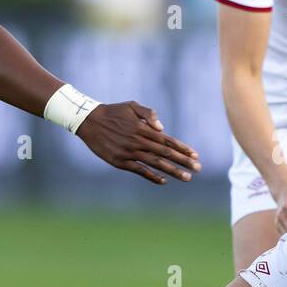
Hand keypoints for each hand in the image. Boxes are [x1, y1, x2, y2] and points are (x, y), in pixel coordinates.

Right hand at [77, 101, 200, 184]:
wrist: (88, 121)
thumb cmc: (113, 111)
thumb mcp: (131, 106)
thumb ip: (148, 114)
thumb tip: (162, 128)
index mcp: (143, 128)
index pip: (168, 140)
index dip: (183, 148)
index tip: (195, 155)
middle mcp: (138, 141)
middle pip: (165, 153)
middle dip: (183, 161)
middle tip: (198, 169)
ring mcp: (129, 152)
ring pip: (155, 163)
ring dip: (172, 171)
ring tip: (187, 177)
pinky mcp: (120, 162)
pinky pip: (140, 170)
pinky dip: (153, 176)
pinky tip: (164, 181)